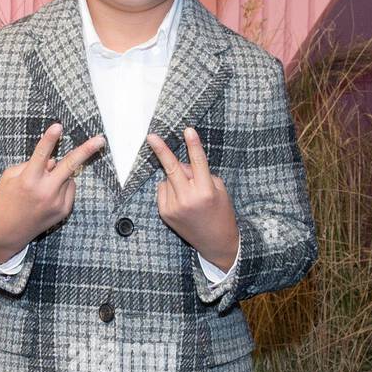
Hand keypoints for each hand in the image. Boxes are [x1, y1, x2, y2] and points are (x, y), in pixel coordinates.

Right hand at [0, 123, 104, 261]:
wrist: (8, 232)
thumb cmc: (6, 200)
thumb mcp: (9, 177)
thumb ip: (29, 165)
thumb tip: (52, 161)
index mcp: (28, 181)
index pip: (41, 155)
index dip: (50, 139)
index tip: (58, 126)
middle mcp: (45, 192)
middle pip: (70, 165)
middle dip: (87, 151)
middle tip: (101, 140)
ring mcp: (57, 202)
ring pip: (67, 176)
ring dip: (59, 174)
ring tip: (41, 187)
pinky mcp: (64, 210)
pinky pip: (69, 188)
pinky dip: (61, 186)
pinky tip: (47, 196)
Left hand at [148, 127, 238, 269]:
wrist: (216, 241)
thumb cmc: (220, 212)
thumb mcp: (219, 189)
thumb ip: (200, 174)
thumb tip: (179, 164)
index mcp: (205, 191)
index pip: (198, 162)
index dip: (193, 145)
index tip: (188, 130)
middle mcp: (188, 199)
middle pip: (172, 168)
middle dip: (161, 150)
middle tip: (151, 136)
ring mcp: (174, 207)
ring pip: (168, 178)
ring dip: (176, 178)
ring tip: (189, 194)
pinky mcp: (165, 213)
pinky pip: (163, 189)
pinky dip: (170, 189)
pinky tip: (181, 200)